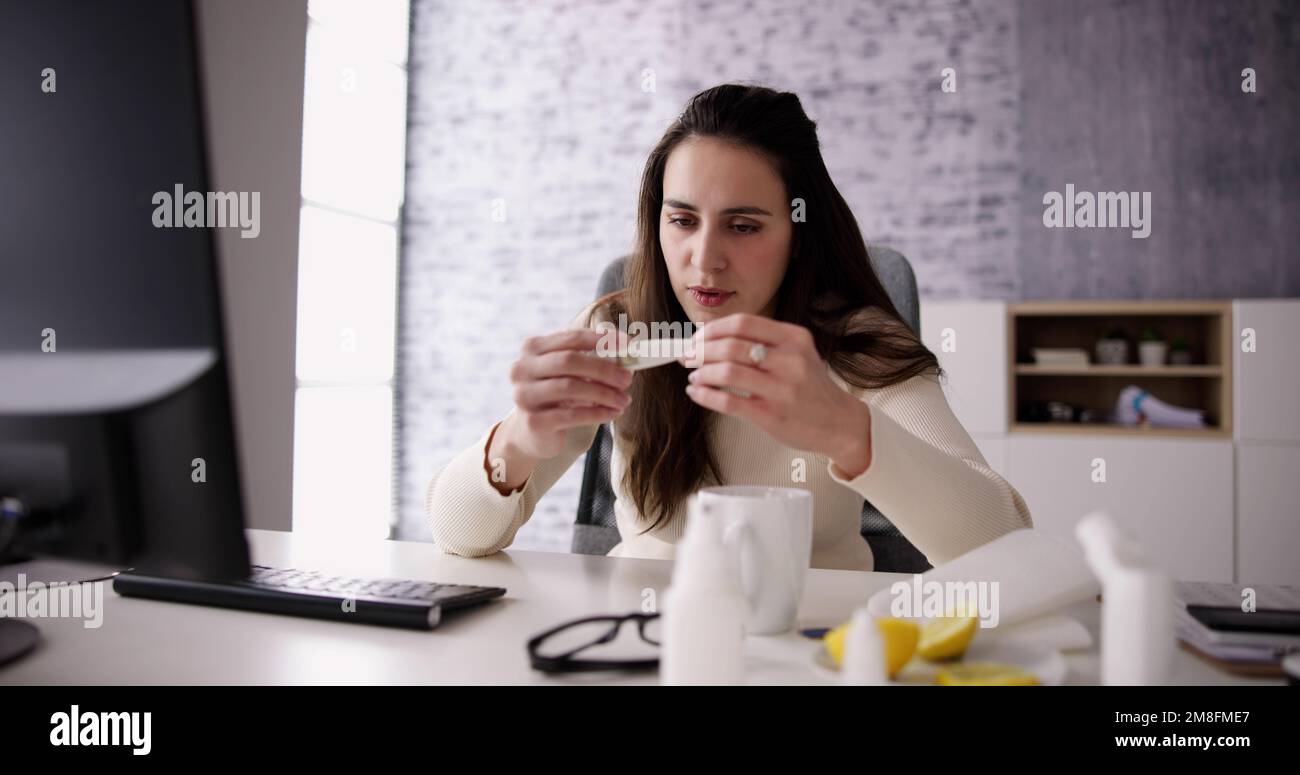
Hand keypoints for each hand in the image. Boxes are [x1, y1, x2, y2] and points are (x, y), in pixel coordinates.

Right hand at [504, 328, 632, 459]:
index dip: (602, 339)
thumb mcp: (569, 374)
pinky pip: (572, 415)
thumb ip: (590, 359)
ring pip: (571, 388)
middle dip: (603, 369)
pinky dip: (597, 413)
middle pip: (569, 361)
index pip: (571, 338)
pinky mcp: (534, 421)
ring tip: (623, 400)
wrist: (532, 433)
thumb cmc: (557, 396)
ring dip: (604, 393)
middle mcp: (522, 368)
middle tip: (627, 378)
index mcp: (532, 348)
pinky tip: (613, 413)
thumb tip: (627, 352)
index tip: (628, 344)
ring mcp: (525, 395)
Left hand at [681, 313, 873, 476]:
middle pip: (731, 346)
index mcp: (794, 338)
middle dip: (701, 350)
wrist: (839, 422)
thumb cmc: (812, 388)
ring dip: (702, 373)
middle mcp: (790, 360)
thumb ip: (763, 343)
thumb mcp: (797, 353)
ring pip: (727, 372)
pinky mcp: (772, 415)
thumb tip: (714, 338)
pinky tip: (697, 392)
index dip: (713, 329)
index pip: (743, 323)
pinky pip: (729, 402)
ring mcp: (781, 389)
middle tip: (688, 356)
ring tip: (694, 376)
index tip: (698, 337)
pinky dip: (705, 395)